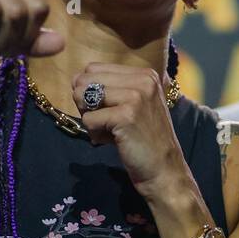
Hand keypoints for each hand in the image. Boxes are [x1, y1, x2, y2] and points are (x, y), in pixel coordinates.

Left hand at [70, 64, 186, 198]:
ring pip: (83, 98)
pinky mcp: (126, 115)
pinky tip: (113, 141)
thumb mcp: (134, 104)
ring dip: (90, 119)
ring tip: (111, 131)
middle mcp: (143, 80)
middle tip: (107, 122)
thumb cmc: (143, 139)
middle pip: (85, 80)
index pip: (93, 68)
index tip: (110, 110)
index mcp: (145, 74)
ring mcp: (136, 96)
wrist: (164, 169)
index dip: (90, 91)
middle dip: (86, 104)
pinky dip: (95, 134)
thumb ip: (109, 88)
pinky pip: (88, 119)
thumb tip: (74, 79)